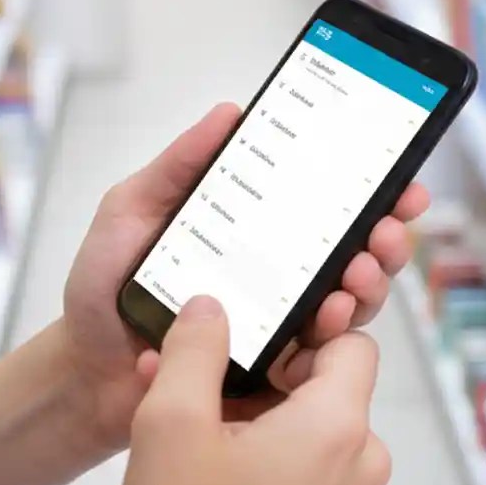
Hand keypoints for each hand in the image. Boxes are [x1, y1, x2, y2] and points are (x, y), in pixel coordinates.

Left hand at [61, 103, 429, 452]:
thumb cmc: (104, 290)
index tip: (401, 181)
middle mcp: (276, 274)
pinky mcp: (272, 369)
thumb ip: (177, 167)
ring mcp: (278, 323)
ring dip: (368, 284)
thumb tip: (229, 112)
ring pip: (350, 302)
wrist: (85, 372)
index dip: (371, 192)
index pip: (323, 206)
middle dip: (385, 240)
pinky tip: (332, 316)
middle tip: (386, 231)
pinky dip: (336, 334)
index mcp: (253, 231)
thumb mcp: (130, 211)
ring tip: (360, 273)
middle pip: (353, 253)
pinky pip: (320, 355)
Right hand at [115, 296, 389, 484]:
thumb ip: (195, 348)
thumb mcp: (172, 423)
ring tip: (192, 420)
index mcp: (338, 426)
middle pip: (329, 380)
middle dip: (265, 371)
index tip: (252, 338)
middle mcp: (361, 460)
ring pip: (312, 421)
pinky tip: (208, 456)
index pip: (350, 339)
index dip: (301, 329)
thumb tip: (212, 306)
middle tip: (204, 377)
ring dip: (256, 409)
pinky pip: (307, 460)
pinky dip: (266, 447)